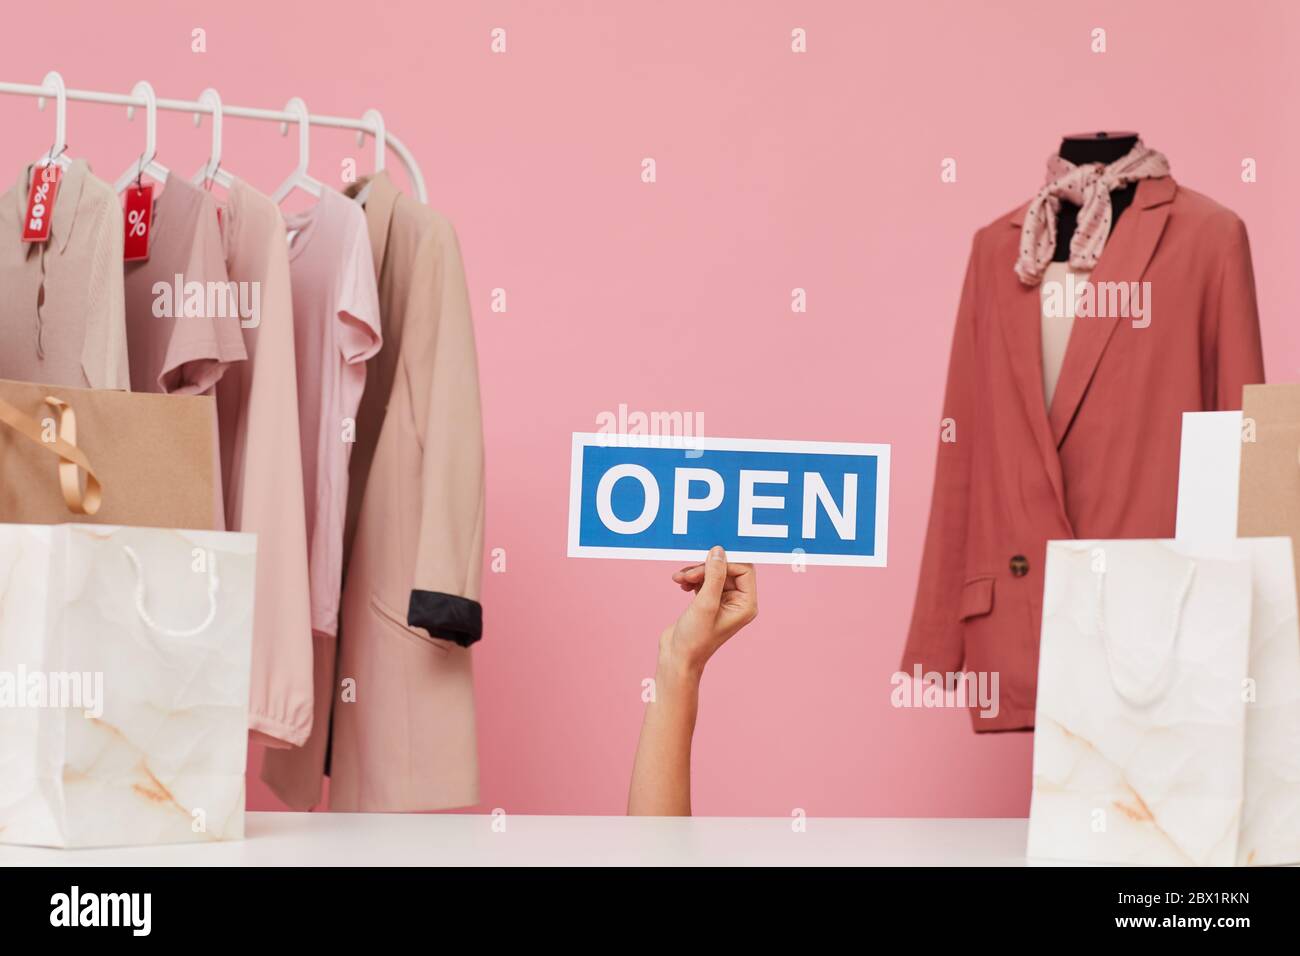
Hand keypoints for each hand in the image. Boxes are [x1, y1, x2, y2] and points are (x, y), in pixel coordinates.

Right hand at [660, 546, 757, 679]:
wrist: (677, 657)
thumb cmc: (695, 638)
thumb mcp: (705, 604)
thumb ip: (714, 576)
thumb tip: (718, 551)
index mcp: (746, 604)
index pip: (744, 569)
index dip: (724, 563)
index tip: (703, 563)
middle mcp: (738, 601)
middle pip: (727, 569)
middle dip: (706, 568)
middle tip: (688, 574)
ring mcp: (723, 601)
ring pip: (713, 573)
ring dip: (695, 572)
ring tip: (680, 579)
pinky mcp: (709, 600)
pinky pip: (704, 579)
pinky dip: (692, 578)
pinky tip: (681, 584)